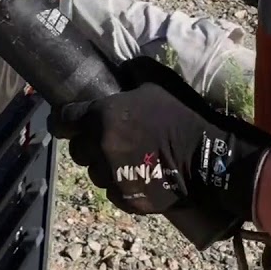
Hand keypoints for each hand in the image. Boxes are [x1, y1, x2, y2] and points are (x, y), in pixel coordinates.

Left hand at [54, 56, 270, 222]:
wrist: (208, 157)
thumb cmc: (181, 115)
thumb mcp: (155, 83)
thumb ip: (130, 73)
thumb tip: (119, 69)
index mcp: (101, 117)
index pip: (62, 120)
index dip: (63, 121)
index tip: (66, 122)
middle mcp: (100, 148)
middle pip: (77, 150)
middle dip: (86, 145)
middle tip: (106, 141)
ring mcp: (112, 177)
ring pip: (94, 174)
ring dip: (104, 167)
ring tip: (126, 160)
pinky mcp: (126, 199)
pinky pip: (112, 193)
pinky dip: (120, 186)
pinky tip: (138, 176)